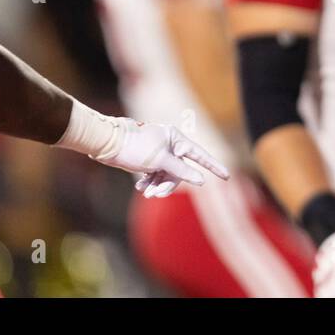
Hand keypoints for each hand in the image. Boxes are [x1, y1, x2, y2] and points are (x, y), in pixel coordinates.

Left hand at [99, 118, 229, 197]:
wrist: (108, 143)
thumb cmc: (135, 147)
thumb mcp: (160, 161)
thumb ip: (181, 170)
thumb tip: (200, 180)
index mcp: (177, 139)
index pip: (200, 155)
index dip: (213, 166)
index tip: (226, 176)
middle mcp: (170, 145)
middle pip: (180, 171)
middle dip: (168, 184)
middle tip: (156, 195)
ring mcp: (159, 154)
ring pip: (166, 175)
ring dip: (157, 185)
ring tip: (146, 192)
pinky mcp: (148, 161)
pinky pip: (156, 175)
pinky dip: (150, 182)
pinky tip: (141, 186)